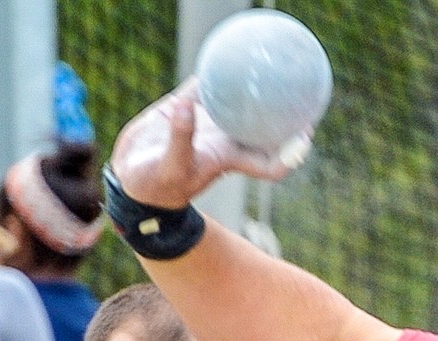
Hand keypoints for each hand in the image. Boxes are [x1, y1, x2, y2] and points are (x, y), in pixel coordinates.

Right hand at [110, 79, 303, 209]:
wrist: (131, 179)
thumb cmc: (156, 185)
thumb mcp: (171, 166)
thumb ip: (180, 139)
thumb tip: (187, 108)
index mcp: (227, 158)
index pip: (270, 163)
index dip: (291, 153)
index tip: (305, 136)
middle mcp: (222, 141)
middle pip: (261, 129)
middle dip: (281, 116)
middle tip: (297, 93)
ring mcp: (205, 125)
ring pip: (235, 104)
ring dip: (248, 91)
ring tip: (264, 66)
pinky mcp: (184, 111)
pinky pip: (203, 89)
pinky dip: (212, 76)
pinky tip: (219, 58)